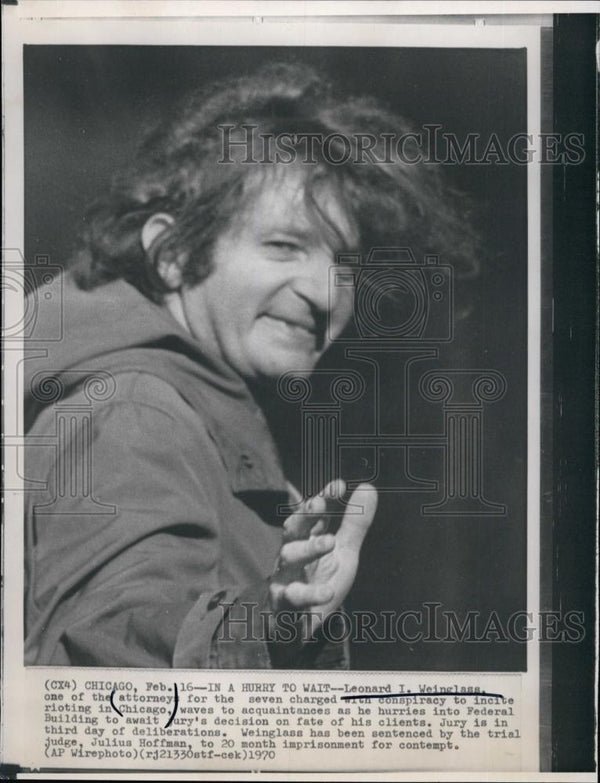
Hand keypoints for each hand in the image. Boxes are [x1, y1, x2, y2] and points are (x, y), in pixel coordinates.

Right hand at [269, 479, 376, 637]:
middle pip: (294, 528)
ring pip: (289, 557)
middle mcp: (292, 553)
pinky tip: (327, 592)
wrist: (297, 627)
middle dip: (305, 514)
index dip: (324, 498)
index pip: (313, 513)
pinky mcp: (284, 604)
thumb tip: (369, 487)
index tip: (339, 485)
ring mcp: (285, 577)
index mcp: (306, 538)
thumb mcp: (344, 552)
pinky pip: (293, 596)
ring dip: (309, 547)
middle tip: (320, 504)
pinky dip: (309, 594)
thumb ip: (355, 524)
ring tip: (330, 542)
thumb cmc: (320, 582)